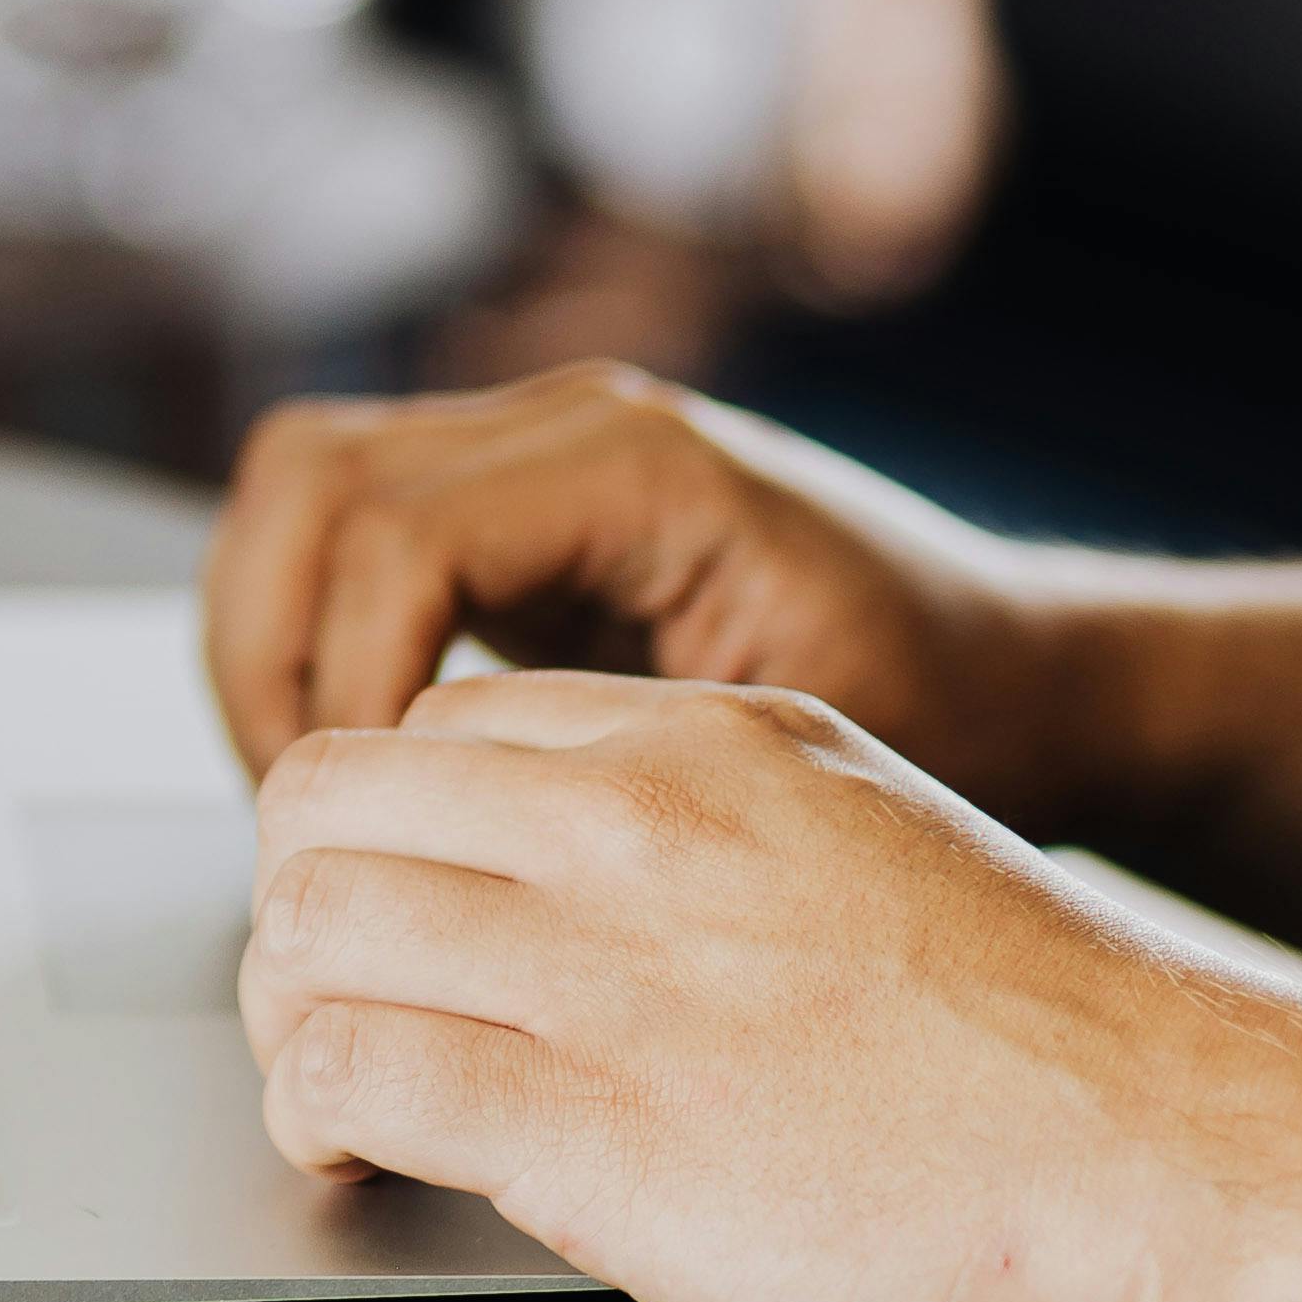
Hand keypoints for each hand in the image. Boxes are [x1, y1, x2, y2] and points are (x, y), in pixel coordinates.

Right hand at [203, 363, 1081, 821]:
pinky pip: (350, 536)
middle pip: (307, 479)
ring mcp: (537, 454)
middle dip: (268, 653)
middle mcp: (573, 426)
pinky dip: (316, 642)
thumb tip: (448, 874)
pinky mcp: (517, 515)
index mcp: (642, 468)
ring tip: (314, 798)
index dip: (349, 687)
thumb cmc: (953, 734)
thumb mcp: (791, 769)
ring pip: (301, 490)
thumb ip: (619, 787)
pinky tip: (365, 769)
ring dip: (269, 642)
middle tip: (303, 812)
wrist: (1032, 683)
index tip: (379, 825)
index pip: (396, 535)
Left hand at [240, 671, 1283, 1301]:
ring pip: (308, 932)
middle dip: (292, 908)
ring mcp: (607, 969)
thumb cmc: (1044, 1034)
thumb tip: (564, 864)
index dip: (379, 832)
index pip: (429, 730)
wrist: (1176, 1158)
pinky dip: (316, 1119)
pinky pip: (355, 1076)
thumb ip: (704, 824)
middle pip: (324, 805)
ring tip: (327, 1092)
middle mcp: (635, 826)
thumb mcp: (860, 831)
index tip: (392, 916)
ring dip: (284, 1018)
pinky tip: (352, 1157)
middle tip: (325, 999)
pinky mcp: (594, 1127)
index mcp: (703, 741)